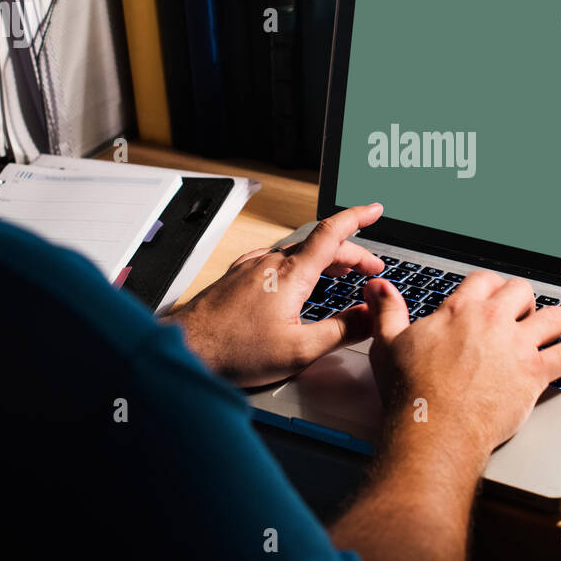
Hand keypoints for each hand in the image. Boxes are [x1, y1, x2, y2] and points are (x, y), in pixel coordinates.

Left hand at [169, 203, 385, 386]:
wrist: (185, 349)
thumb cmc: (234, 351)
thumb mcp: (299, 350)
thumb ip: (341, 331)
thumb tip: (369, 316)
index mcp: (291, 274)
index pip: (332, 233)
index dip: (357, 218)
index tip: (375, 209)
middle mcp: (270, 263)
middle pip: (320, 245)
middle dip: (352, 252)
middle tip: (372, 268)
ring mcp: (251, 268)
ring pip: (297, 252)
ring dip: (325, 258)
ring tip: (342, 272)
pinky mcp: (237, 278)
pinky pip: (275, 260)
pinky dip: (298, 264)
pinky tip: (296, 278)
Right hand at [364, 271, 560, 462]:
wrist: (433, 427)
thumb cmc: (410, 391)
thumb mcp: (388, 343)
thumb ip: (388, 310)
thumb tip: (378, 286)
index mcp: (460, 309)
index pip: (483, 280)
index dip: (490, 285)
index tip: (492, 292)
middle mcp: (493, 321)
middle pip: (521, 291)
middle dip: (524, 298)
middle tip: (526, 309)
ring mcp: (517, 345)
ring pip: (554, 316)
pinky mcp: (535, 373)